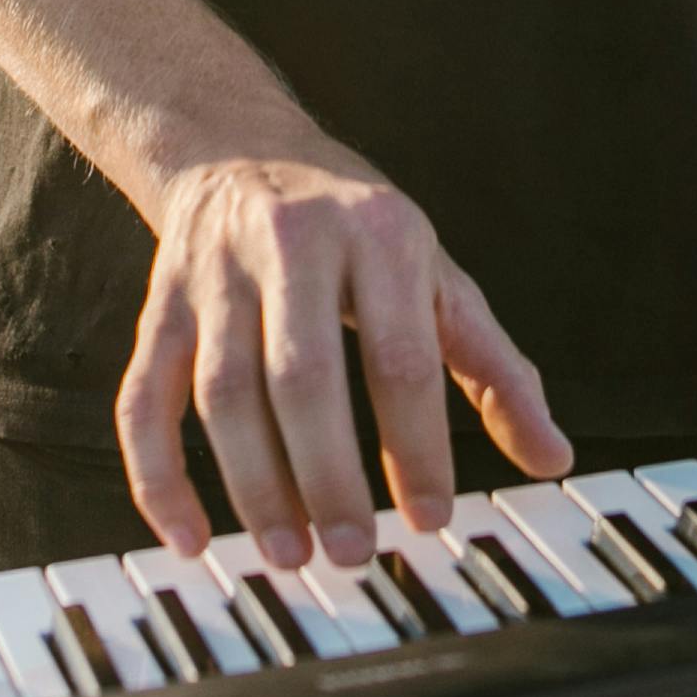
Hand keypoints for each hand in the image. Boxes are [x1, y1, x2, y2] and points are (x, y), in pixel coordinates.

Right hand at [113, 146, 569, 568]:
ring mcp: (216, 276)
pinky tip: (187, 536)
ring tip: (289, 553)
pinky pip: (144, 398)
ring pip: (223, 392)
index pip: (400, 354)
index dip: (417, 444)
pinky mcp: (161, 306)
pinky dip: (158, 474)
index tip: (432, 519)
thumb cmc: (354, 225)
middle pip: (304, 376)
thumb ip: (493, 367)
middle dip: (328, 475)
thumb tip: (552, 456)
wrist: (238, 143)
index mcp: (378, 233)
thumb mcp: (436, 275)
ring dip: (254, 485)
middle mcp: (292, 244)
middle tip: (354, 552)